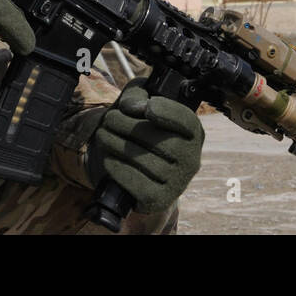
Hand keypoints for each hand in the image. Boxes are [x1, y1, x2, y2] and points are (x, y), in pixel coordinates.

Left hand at [90, 78, 203, 213]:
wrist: (138, 176)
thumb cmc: (141, 134)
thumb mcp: (140, 105)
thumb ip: (137, 95)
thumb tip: (133, 107)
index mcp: (192, 134)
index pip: (187, 121)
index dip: (168, 112)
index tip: (148, 108)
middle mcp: (191, 160)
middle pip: (160, 140)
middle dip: (128, 126)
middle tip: (109, 119)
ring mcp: (177, 183)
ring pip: (145, 161)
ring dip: (116, 144)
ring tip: (103, 135)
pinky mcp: (159, 200)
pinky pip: (136, 183)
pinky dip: (118, 168)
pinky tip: (109, 158)